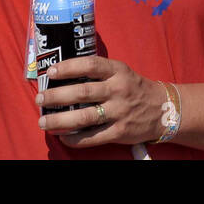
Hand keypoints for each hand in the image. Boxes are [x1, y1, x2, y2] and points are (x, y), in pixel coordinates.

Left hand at [36, 56, 168, 147]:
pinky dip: (74, 138)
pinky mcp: (120, 131)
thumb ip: (99, 73)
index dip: (69, 67)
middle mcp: (118, 90)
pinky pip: (92, 137)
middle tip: (39, 98)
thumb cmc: (134, 88)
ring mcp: (119, 111)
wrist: (163, 108)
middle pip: (83, 92)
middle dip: (57, 96)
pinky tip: (63, 137)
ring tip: (44, 122)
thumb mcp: (122, 72)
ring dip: (60, 121)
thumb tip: (64, 75)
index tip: (50, 72)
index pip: (91, 65)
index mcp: (118, 71)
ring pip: (84, 117)